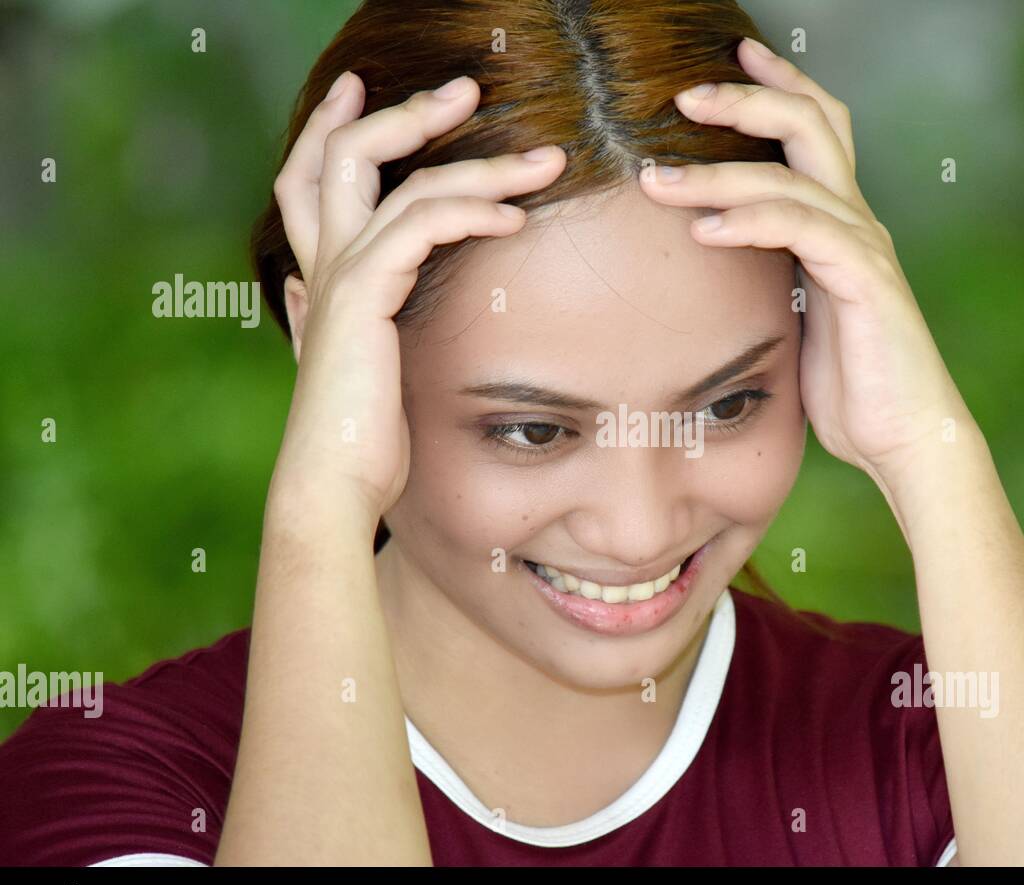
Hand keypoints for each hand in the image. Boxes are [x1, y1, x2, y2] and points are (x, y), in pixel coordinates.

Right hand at [269, 72, 566, 520]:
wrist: (335, 483)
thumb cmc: (360, 437)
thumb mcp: (351, 365)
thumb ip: (332, 321)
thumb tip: (303, 296)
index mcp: (324, 274)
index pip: (310, 177)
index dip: (329, 126)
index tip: (358, 86)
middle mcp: (324, 263)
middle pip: (343, 154)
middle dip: (402, 112)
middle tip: (466, 87)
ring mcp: (340, 275)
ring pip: (402, 182)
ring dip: (478, 162)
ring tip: (544, 160)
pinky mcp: (363, 296)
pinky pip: (421, 225)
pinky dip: (471, 211)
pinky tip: (515, 217)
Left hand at [638, 38, 973, 494]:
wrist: (904, 438)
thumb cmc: (850, 384)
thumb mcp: (798, 317)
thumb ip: (770, 278)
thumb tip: (714, 265)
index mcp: (840, 223)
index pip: (817, 130)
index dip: (778, 88)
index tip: (727, 60)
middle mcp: (856, 222)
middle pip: (810, 126)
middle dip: (744, 102)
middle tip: (683, 95)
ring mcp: (863, 247)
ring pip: (791, 179)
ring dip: (718, 174)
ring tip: (656, 180)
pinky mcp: (865, 282)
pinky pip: (802, 232)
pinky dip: (750, 223)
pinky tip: (704, 231)